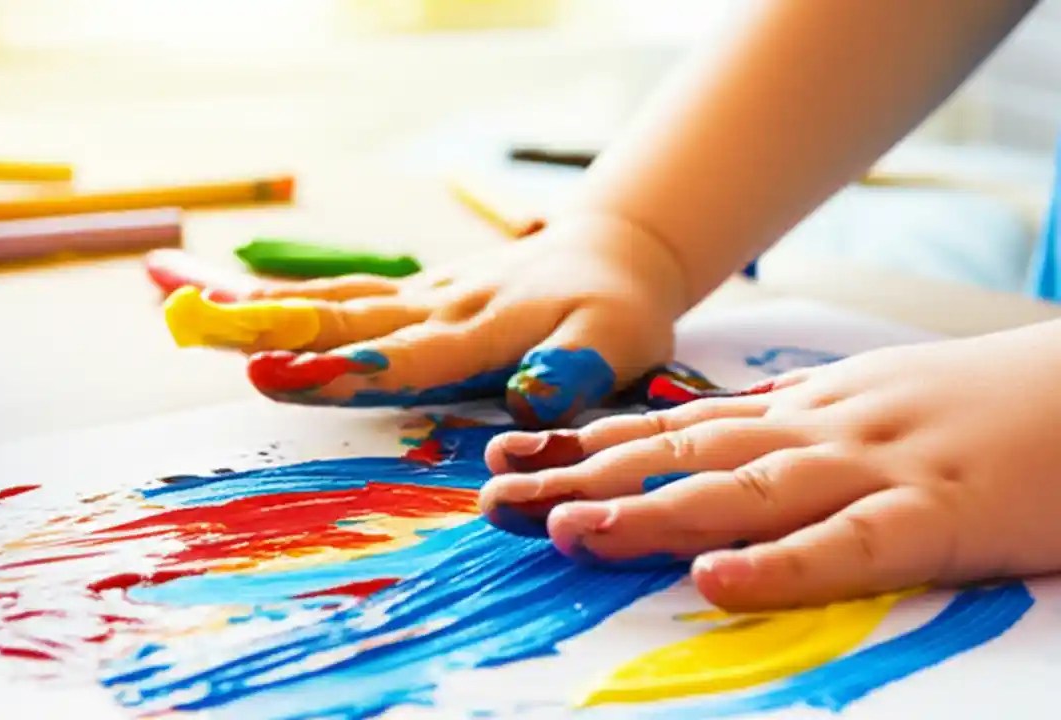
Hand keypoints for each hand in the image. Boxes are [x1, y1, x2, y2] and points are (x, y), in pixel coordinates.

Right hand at [159, 214, 688, 426]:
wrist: (613, 253)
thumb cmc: (614, 311)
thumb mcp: (615, 344)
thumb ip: (572, 373)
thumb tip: (526, 404)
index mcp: (479, 329)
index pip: (402, 356)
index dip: (340, 369)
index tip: (274, 373)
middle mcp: (436, 307)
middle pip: (341, 316)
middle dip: (266, 327)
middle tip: (191, 330)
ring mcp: (420, 294)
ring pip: (330, 297)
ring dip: (255, 302)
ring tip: (178, 302)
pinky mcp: (414, 291)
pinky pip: (342, 289)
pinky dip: (279, 291)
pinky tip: (222, 291)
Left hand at [479, 323, 1060, 608]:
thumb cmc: (988, 401)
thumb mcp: (870, 399)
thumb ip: (791, 421)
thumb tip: (711, 434)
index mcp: (804, 410)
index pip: (673, 430)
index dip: (585, 444)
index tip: (507, 454)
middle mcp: (819, 430)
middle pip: (681, 457)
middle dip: (582, 478)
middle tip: (496, 501)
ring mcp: (875, 467)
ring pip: (744, 492)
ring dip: (650, 512)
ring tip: (569, 531)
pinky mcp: (942, 513)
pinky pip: (851, 544)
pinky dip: (780, 564)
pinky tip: (715, 579)